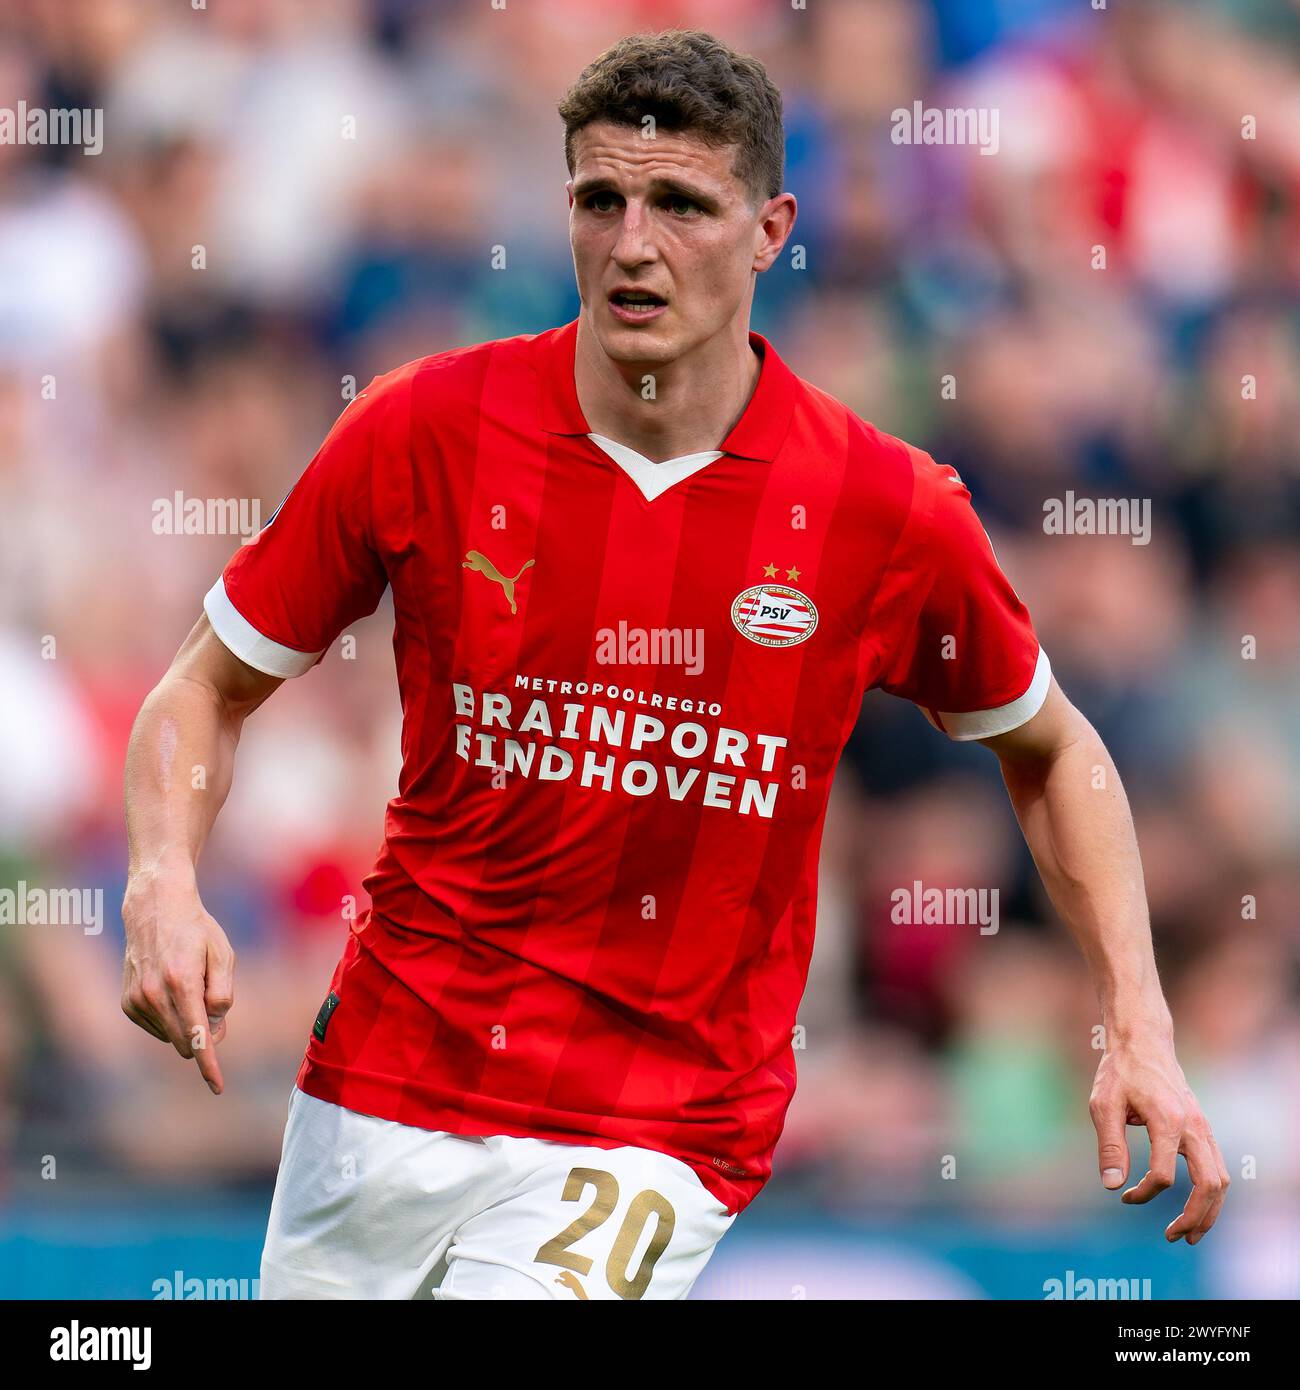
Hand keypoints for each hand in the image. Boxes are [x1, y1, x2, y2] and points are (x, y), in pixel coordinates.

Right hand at [121, 870, 235, 1094]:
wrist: (155, 910)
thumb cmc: (197, 931)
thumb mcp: (223, 955)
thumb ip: (222, 995)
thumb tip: (214, 1031)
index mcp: (181, 982)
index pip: (197, 1035)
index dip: (208, 1064)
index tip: (217, 1086)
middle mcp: (154, 995)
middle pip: (185, 1042)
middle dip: (205, 1034)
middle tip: (213, 1001)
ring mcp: (136, 1001)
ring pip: (171, 1036)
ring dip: (187, 1022)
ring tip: (189, 983)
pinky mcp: (127, 1004)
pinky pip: (157, 1027)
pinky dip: (171, 1017)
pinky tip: (171, 988)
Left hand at [1089, 1034, 1228, 1244]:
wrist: (1144, 1043)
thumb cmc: (1119, 1072)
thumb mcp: (1103, 1105)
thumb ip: (1110, 1145)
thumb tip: (1112, 1186)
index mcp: (1168, 1120)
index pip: (1163, 1175)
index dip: (1143, 1193)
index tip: (1124, 1196)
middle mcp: (1193, 1126)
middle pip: (1209, 1185)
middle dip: (1195, 1218)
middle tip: (1173, 1237)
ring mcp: (1203, 1127)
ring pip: (1220, 1180)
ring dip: (1209, 1211)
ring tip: (1189, 1233)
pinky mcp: (1203, 1128)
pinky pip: (1217, 1167)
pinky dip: (1211, 1193)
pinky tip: (1195, 1205)